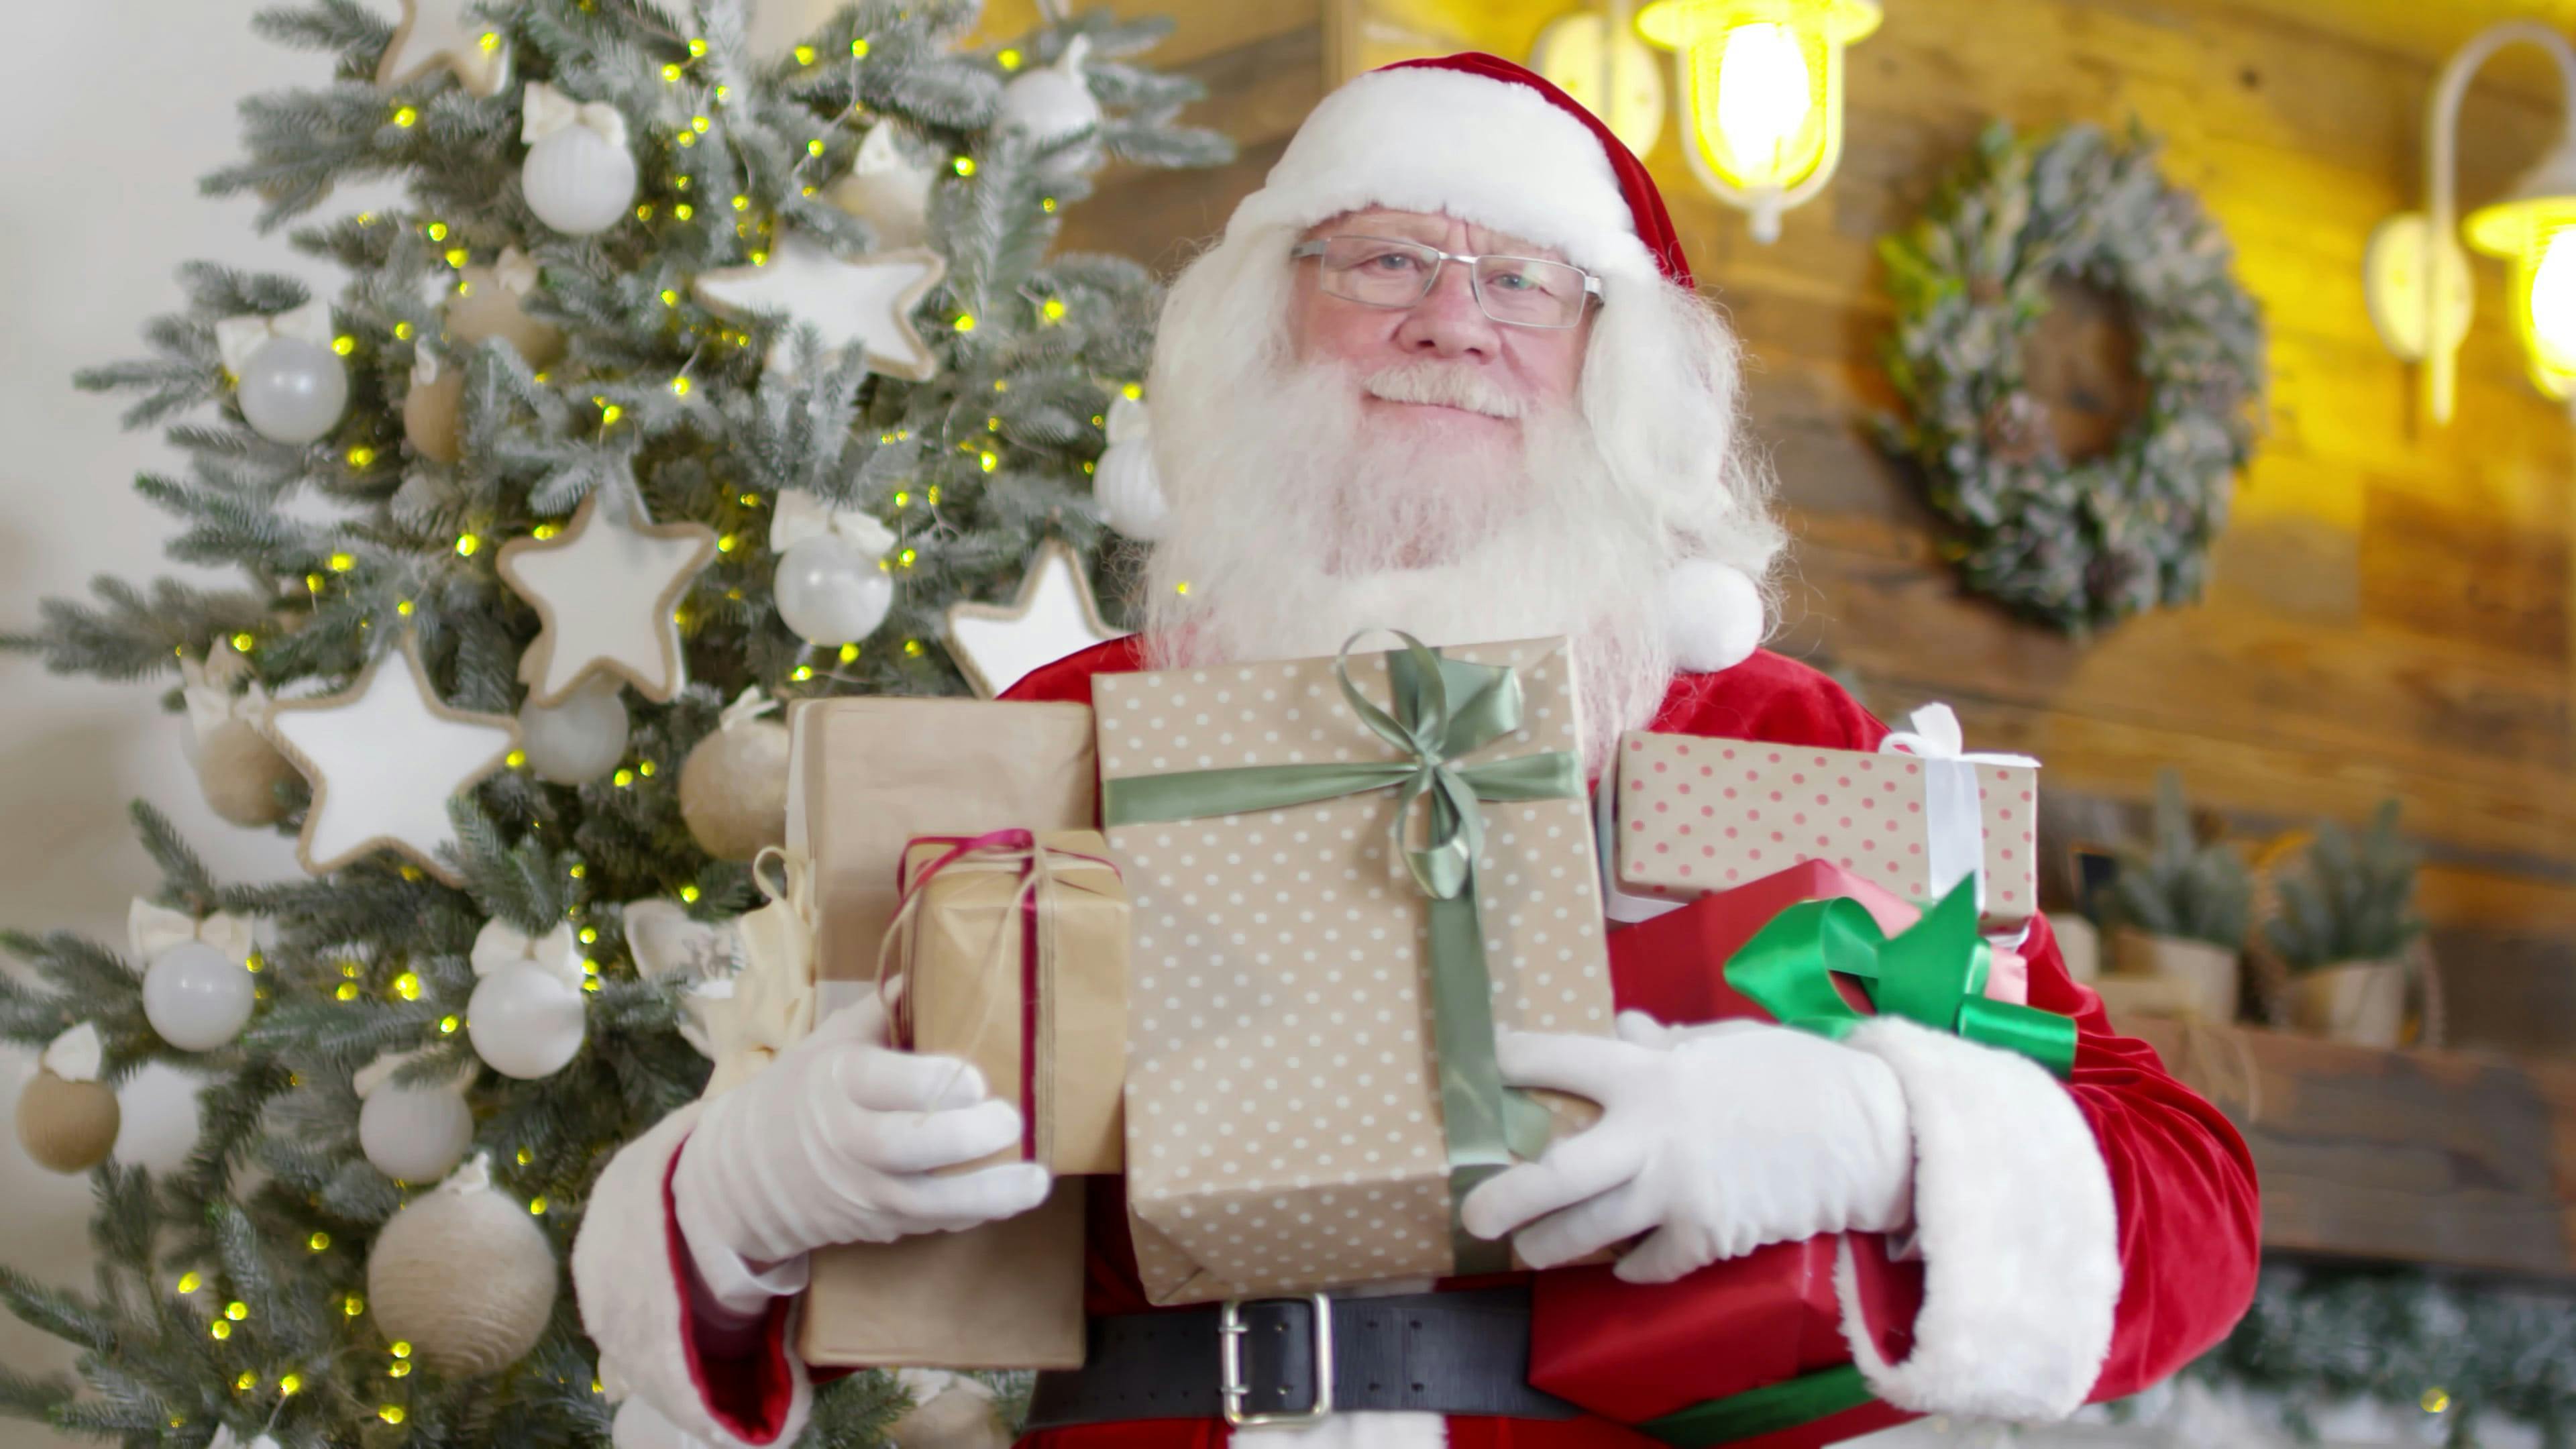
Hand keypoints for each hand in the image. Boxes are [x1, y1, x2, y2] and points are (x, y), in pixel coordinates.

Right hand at [674, 991, 1051, 1268]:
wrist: (746, 1171)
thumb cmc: (803, 1090)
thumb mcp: (830, 1042)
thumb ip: (884, 1010)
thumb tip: (935, 966)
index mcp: (838, 1081)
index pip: (882, 1082)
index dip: (932, 1082)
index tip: (976, 1078)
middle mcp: (847, 1139)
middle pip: (904, 1146)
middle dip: (965, 1136)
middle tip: (1012, 1119)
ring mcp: (862, 1191)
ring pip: (923, 1202)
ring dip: (985, 1195)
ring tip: (1037, 1180)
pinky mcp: (876, 1225)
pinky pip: (928, 1224)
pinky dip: (970, 1214)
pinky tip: (1009, 1197)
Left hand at [1459, 1012, 1911, 1283]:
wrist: (1867, 1135)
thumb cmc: (1796, 1075)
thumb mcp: (1726, 1040)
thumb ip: (1665, 1041)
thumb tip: (1624, 1026)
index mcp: (1650, 1072)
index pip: (1560, 1060)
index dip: (1514, 1062)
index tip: (1481, 1064)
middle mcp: (1651, 1134)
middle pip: (1556, 1173)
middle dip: (1505, 1197)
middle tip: (1471, 1214)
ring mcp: (1676, 1192)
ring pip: (1591, 1229)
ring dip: (1552, 1245)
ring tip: (1529, 1251)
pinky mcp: (1705, 1236)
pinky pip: (1649, 1261)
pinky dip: (1632, 1266)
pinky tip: (1620, 1265)